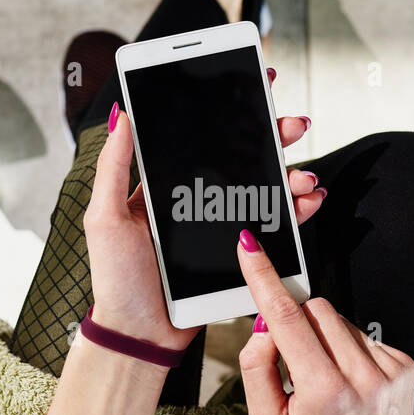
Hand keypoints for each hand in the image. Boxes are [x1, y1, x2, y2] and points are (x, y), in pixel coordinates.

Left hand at [85, 68, 322, 350]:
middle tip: (293, 123)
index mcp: (166, 183)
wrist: (138, 334)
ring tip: (303, 175)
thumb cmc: (116, 277)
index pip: (203, 135)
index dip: (232, 107)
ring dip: (292, 173)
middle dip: (274, 134)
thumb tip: (122, 112)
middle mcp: (198, 198)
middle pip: (245, 154)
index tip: (258, 80)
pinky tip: (309, 200)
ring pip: (266, 186)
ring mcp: (222, 224)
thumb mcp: (104, 215)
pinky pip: (275, 225)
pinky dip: (298, 210)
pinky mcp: (240, 252)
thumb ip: (114, 165)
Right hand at [234, 232, 413, 414]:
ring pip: (340, 320)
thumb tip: (263, 327)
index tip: (252, 250)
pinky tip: (348, 385)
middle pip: (316, 309)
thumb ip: (256, 369)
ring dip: (324, 339)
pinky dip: (348, 351)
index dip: (265, 279)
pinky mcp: (404, 367)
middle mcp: (361, 377)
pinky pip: (364, 335)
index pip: (287, 318)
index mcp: (324, 392)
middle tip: (293, 360)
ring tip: (326, 382)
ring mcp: (388, 370)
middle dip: (297, 323)